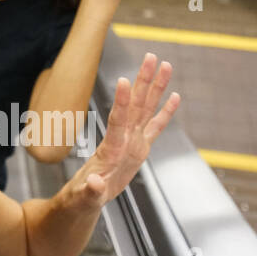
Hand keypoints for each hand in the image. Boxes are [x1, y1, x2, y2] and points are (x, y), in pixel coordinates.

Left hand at [66, 53, 178, 209]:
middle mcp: (123, 139)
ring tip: (164, 66)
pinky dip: (165, 112)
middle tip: (151, 57)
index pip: (117, 121)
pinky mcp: (139, 149)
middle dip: (143, 82)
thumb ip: (90, 192)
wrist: (85, 198)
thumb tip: (94, 184)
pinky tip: (174, 97)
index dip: (121, 102)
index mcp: (111, 149)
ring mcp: (132, 141)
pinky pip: (155, 127)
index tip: (123, 80)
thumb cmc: (82, 197)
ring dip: (155, 88)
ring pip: (146, 109)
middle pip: (135, 105)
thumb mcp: (85, 198)